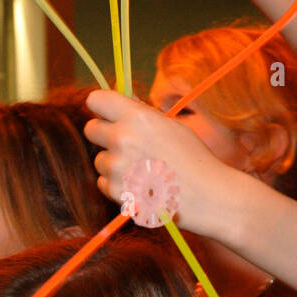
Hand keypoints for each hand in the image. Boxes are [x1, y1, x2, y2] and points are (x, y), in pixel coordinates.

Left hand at [85, 89, 256, 238]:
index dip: (100, 106)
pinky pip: (103, 181)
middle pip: (91, 129)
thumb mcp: (170, 126)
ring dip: (114, 162)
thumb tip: (123, 101)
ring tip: (143, 169)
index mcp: (137, 117)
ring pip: (100, 159)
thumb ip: (142, 113)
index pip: (96, 100)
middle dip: (104, 134)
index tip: (107, 113)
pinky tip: (141, 185)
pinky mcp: (114, 191)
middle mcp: (122, 139)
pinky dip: (117, 183)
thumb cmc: (192, 158)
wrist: (205, 196)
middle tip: (125, 143)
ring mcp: (116, 167)